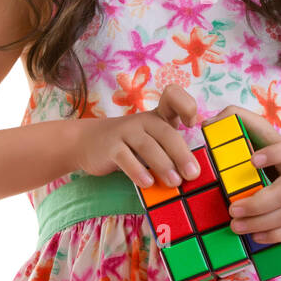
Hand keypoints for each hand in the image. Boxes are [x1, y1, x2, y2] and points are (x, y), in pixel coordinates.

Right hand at [73, 85, 201, 191]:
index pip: (173, 97)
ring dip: (163, 165)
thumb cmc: (130, 144)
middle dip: (181, 154)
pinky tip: (147, 183)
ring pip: (147, 146)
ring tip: (175, 183)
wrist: (87, 142)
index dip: (186, 106)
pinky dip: (138, 171)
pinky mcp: (110, 147)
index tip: (192, 124)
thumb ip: (170, 152)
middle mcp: (143, 120)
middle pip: (166, 133)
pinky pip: (126, 158)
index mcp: (158, 116)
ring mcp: (125, 132)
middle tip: (192, 174)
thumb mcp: (151, 140)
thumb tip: (193, 175)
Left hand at [205, 104, 280, 243]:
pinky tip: (254, 236)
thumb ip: (239, 123)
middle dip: (256, 204)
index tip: (252, 160)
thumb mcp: (267, 138)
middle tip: (232, 209)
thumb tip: (207, 122)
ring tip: (235, 225)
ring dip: (259, 223)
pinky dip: (273, 235)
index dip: (272, 155)